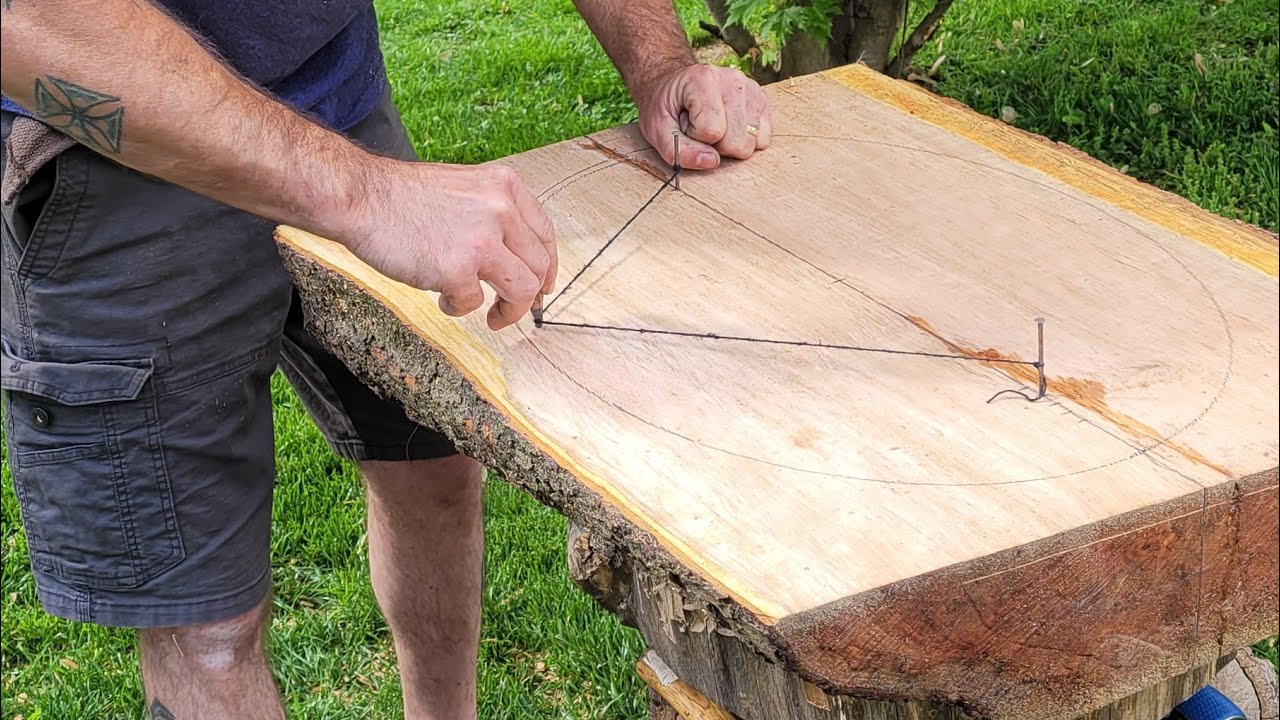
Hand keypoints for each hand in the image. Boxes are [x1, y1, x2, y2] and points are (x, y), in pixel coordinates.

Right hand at [346, 159, 556, 330]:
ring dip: (510, 312)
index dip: (548, 266)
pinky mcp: (457, 269)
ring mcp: (482, 240)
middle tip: (513, 309)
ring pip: (523, 290)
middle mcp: (501, 210)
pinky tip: (442, 297)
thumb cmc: (404, 198)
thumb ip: (493, 215)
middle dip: (530, 296)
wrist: (361, 197)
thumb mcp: (465, 188)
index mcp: (505, 187)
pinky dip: (459, 307)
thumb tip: (516, 257)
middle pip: (539, 266)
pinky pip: (474, 303)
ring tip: (492, 319)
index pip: (545, 234)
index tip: (543, 285)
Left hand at [636, 63, 771, 170]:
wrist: (676, 87)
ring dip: (729, 143)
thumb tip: (711, 162)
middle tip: (699, 128)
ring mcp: (752, 89)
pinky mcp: (762, 101)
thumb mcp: (657, 129)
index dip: (695, 138)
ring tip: (712, 125)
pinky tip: (729, 126)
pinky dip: (744, 140)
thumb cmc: (666, 107)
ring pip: (751, 143)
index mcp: (704, 79)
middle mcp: (733, 79)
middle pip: (736, 141)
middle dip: (715, 145)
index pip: (712, 131)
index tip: (685, 124)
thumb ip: (678, 150)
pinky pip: (763, 139)